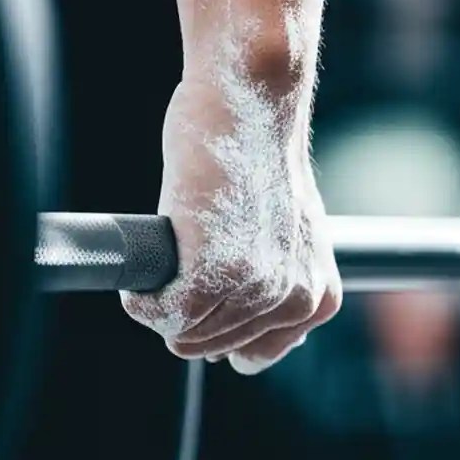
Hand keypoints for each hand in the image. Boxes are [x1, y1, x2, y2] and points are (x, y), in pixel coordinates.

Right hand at [121, 80, 341, 373]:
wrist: (254, 103)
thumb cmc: (258, 157)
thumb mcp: (286, 235)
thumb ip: (273, 285)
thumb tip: (236, 352)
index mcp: (318, 298)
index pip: (251, 356)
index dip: (216, 324)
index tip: (207, 284)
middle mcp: (296, 300)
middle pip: (207, 347)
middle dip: (183, 307)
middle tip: (187, 251)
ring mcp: (258, 289)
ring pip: (180, 333)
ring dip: (160, 297)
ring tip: (175, 245)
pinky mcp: (214, 272)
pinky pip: (158, 312)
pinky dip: (140, 294)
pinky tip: (153, 256)